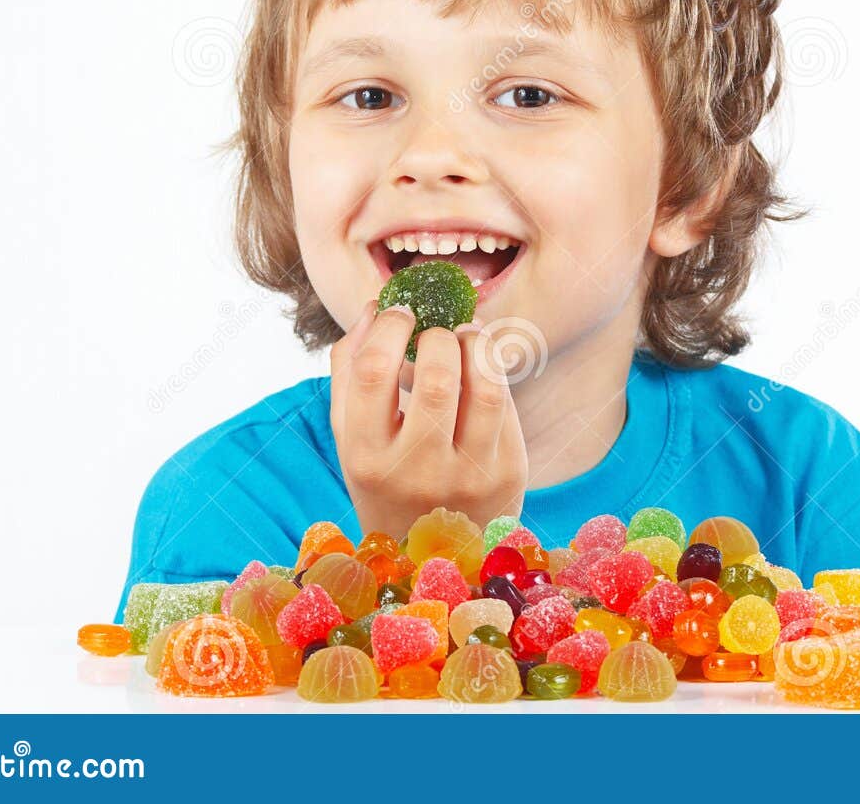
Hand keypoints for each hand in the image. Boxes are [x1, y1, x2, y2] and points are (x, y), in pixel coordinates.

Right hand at [329, 300, 528, 537]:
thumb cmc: (389, 479)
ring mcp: (469, 476)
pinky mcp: (509, 473)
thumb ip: (351, 372)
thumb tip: (374, 307)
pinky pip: (505, 403)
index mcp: (365, 458)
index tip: (399, 311)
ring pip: (484, 386)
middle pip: (438, 375)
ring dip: (476, 344)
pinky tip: (480, 367)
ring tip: (465, 337)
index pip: (373, 372)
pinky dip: (492, 372)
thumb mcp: (354, 438)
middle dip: (439, 334)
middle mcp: (416, 472)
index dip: (389, 326)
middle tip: (436, 330)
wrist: (437, 552)